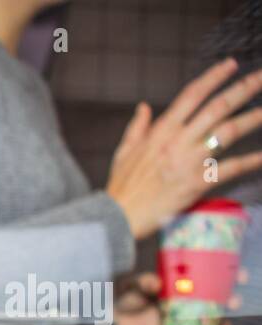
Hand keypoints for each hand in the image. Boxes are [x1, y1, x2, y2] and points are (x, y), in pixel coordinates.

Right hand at [107, 59, 261, 240]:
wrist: (119, 217)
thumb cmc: (121, 187)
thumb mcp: (123, 152)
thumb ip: (137, 127)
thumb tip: (143, 106)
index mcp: (161, 131)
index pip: (191, 95)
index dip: (213, 77)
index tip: (231, 64)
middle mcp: (178, 141)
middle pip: (217, 108)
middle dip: (242, 89)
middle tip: (260, 77)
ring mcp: (189, 161)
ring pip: (228, 132)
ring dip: (252, 118)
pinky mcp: (198, 182)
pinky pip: (231, 168)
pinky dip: (251, 161)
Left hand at [113, 270, 245, 324]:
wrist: (118, 320)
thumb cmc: (130, 297)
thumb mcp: (136, 284)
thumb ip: (146, 281)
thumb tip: (158, 284)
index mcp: (187, 283)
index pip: (216, 277)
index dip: (233, 275)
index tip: (242, 276)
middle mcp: (192, 301)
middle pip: (220, 300)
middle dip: (232, 301)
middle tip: (233, 302)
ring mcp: (187, 319)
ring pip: (213, 322)